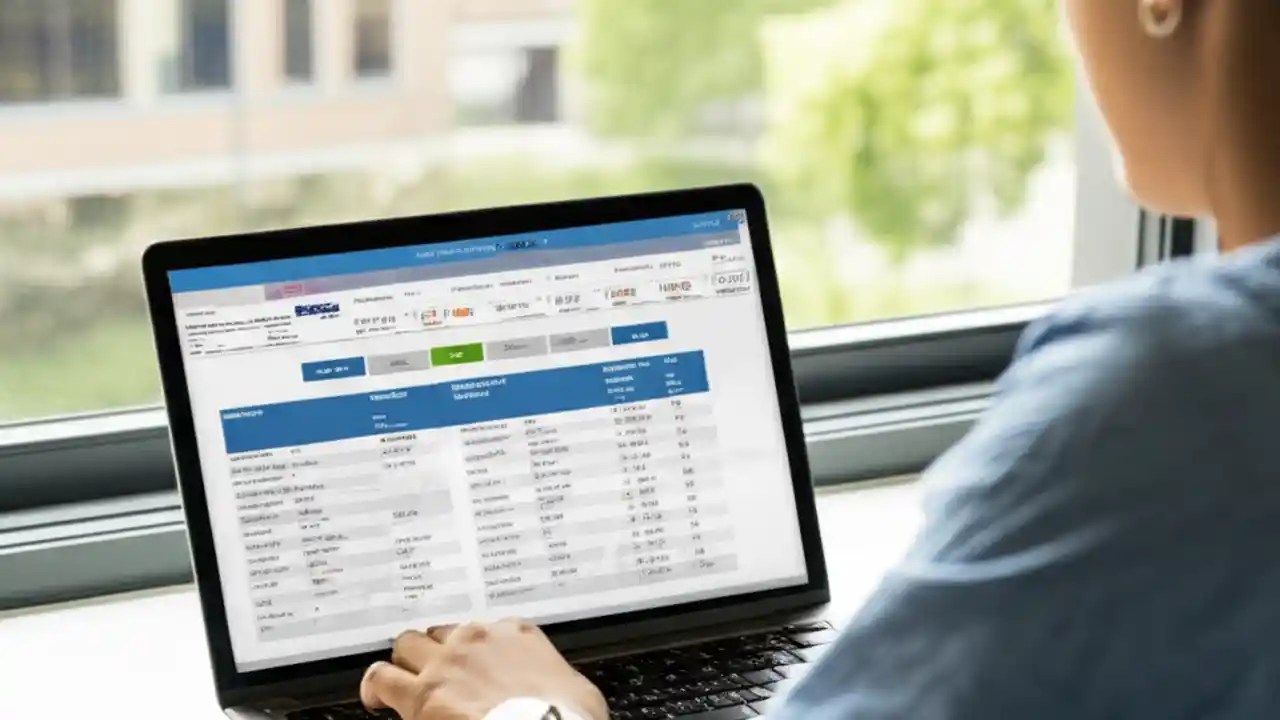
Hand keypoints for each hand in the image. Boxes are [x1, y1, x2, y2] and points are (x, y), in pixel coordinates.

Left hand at [359, 618, 607, 719]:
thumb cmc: (564, 718)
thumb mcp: (577, 691)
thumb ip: (558, 679)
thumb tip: (563, 694)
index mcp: (517, 634)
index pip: (490, 631)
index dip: (480, 650)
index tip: (479, 665)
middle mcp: (478, 639)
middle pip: (444, 633)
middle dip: (437, 650)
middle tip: (436, 670)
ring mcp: (446, 663)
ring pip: (408, 645)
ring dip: (405, 661)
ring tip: (400, 678)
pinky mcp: (421, 693)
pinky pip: (383, 677)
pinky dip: (377, 685)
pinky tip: (375, 697)